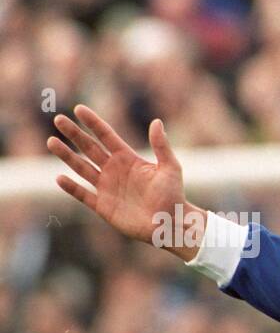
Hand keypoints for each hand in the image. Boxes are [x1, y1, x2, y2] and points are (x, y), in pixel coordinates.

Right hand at [47, 105, 204, 255]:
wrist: (171, 224)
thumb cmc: (174, 196)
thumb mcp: (170, 168)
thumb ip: (161, 146)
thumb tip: (156, 122)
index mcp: (128, 159)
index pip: (106, 136)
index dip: (93, 122)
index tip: (78, 108)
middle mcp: (114, 170)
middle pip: (89, 148)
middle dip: (74, 134)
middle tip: (58, 119)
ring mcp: (107, 188)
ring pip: (81, 167)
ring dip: (66, 155)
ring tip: (51, 141)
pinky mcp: (103, 206)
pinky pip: (83, 195)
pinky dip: (72, 187)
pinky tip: (59, 177)